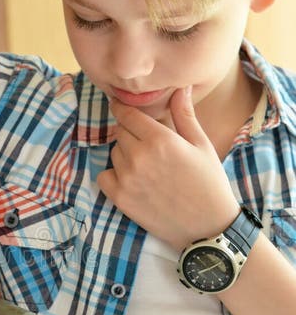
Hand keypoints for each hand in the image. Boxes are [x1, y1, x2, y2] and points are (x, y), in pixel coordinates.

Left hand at [97, 87, 239, 249]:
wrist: (207, 226)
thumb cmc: (208, 183)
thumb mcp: (201, 145)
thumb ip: (184, 114)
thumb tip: (180, 87)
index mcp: (160, 140)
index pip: (127, 114)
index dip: (123, 109)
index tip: (121, 106)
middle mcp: (139, 157)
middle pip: (120, 133)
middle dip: (131, 133)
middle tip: (149, 144)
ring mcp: (127, 179)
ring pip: (114, 153)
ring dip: (125, 154)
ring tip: (147, 166)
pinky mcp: (120, 199)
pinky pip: (104, 177)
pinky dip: (114, 175)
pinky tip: (132, 180)